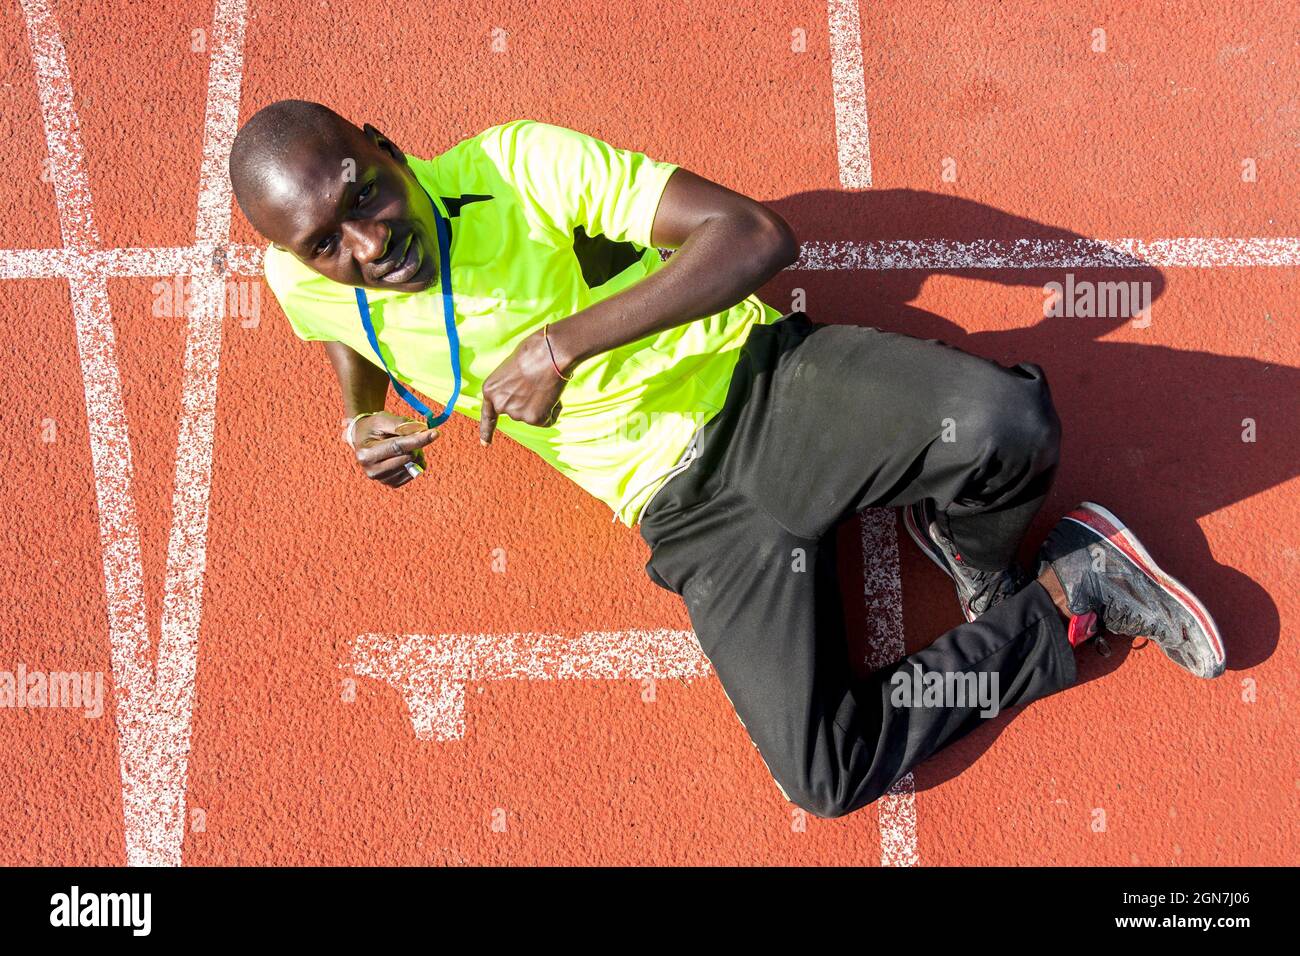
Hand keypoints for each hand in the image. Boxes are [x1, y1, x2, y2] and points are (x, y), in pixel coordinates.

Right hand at [347, 411, 438, 487]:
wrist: (363, 440)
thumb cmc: (373, 427)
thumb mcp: (382, 419)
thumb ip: (401, 423)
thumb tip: (423, 429)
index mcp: (367, 454)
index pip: (398, 447)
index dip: (418, 440)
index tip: (435, 433)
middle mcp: (373, 471)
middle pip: (409, 457)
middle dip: (416, 443)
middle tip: (409, 433)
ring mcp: (383, 480)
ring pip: (414, 465)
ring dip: (416, 452)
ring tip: (402, 444)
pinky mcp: (393, 484)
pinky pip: (414, 472)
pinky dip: (414, 462)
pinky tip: (403, 455)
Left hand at [479, 328, 568, 445]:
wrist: (549, 353)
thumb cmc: (533, 352)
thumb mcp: (512, 370)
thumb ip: (512, 387)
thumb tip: (527, 394)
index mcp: (490, 390)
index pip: (488, 415)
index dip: (487, 431)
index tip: (485, 444)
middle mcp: (500, 405)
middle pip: (519, 412)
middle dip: (531, 403)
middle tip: (538, 382)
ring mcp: (516, 414)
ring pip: (535, 415)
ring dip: (544, 404)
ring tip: (545, 384)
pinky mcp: (534, 419)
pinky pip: (549, 419)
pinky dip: (554, 409)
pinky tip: (552, 393)